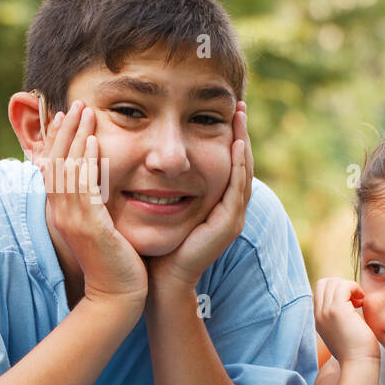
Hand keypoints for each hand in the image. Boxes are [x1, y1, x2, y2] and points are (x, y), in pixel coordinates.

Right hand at [35, 99, 146, 305]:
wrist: (118, 297)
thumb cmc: (115, 263)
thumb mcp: (101, 228)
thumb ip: (97, 205)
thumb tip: (101, 184)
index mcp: (63, 212)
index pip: (55, 167)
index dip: (59, 139)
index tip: (67, 115)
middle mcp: (61, 212)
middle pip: (56, 161)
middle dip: (65, 130)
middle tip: (76, 103)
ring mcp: (72, 219)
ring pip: (68, 168)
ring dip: (76, 136)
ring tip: (85, 111)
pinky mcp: (88, 225)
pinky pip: (83, 185)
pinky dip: (87, 159)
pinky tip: (95, 140)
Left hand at [146, 101, 253, 293]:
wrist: (158, 281)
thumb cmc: (152, 244)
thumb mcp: (156, 204)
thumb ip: (157, 183)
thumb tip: (141, 155)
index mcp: (214, 203)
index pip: (226, 162)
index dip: (227, 136)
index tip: (224, 109)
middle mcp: (228, 209)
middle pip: (240, 163)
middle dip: (240, 133)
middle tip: (238, 104)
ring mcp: (231, 217)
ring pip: (243, 171)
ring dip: (243, 142)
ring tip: (240, 115)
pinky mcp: (228, 225)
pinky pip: (237, 188)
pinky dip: (239, 165)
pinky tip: (236, 144)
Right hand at [313, 277, 379, 364]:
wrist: (358, 364)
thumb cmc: (358, 351)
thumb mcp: (344, 331)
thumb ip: (341, 318)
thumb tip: (352, 303)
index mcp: (319, 319)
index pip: (320, 291)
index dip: (336, 290)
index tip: (351, 302)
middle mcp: (318, 314)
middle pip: (323, 283)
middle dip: (341, 285)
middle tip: (355, 300)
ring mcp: (325, 312)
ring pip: (332, 282)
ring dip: (349, 286)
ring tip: (359, 301)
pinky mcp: (336, 311)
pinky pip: (343, 286)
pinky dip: (354, 288)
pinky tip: (361, 301)